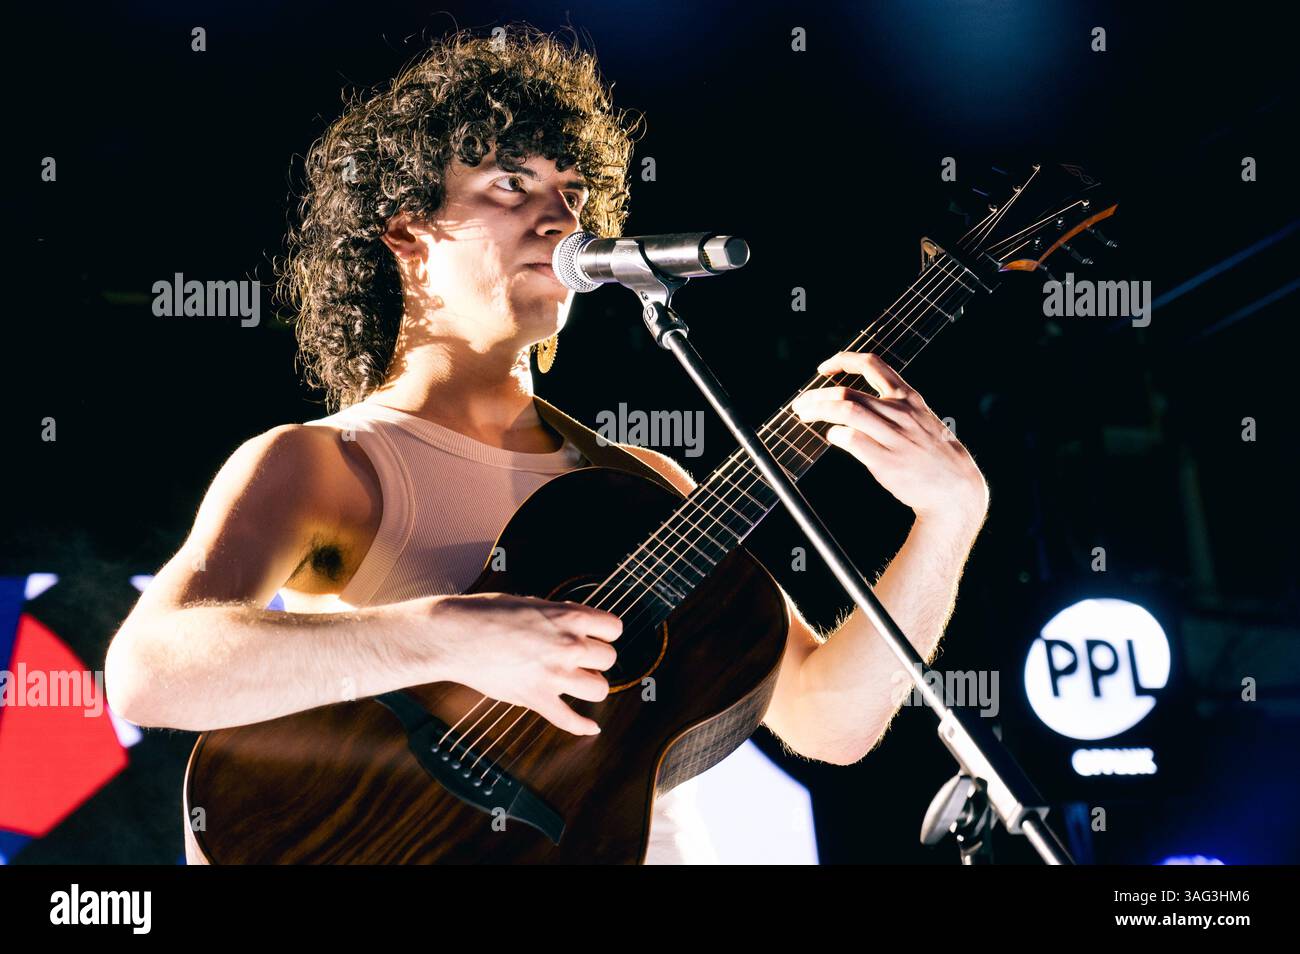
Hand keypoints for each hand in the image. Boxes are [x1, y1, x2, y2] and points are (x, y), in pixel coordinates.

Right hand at [410, 592, 621, 735]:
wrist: (455, 635)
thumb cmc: (486, 614)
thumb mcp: (531, 602)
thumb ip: (558, 615)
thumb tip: (574, 622)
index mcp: (569, 618)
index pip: (614, 628)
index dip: (606, 633)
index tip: (597, 636)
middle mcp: (568, 646)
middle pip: (609, 659)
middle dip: (596, 658)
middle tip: (581, 658)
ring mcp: (554, 674)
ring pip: (600, 689)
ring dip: (592, 686)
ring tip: (580, 681)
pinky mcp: (537, 698)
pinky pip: (570, 720)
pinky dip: (582, 726)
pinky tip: (591, 727)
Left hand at [790, 351, 988, 524]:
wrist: (955, 487)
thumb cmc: (932, 454)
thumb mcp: (920, 418)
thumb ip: (893, 406)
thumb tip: (855, 401)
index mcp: (908, 397)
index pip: (872, 364)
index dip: (843, 361)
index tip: (823, 369)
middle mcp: (900, 412)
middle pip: (848, 392)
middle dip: (817, 396)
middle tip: (801, 404)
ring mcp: (894, 436)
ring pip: (847, 411)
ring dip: (818, 410)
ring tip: (805, 415)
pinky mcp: (886, 460)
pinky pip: (851, 439)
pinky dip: (836, 435)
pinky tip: (832, 437)